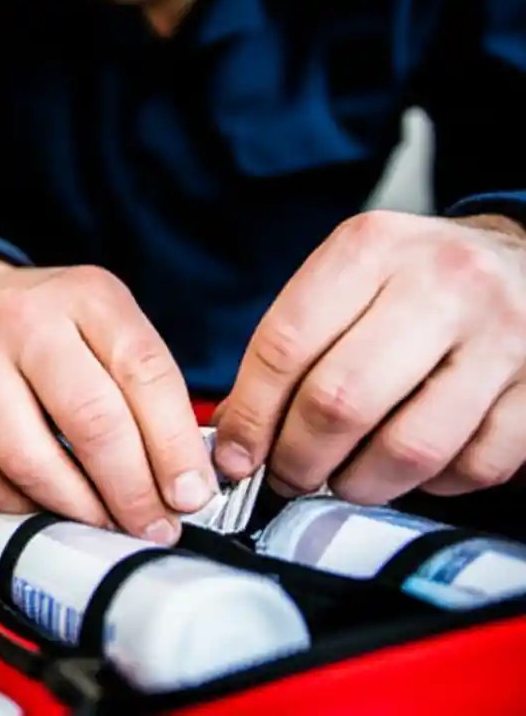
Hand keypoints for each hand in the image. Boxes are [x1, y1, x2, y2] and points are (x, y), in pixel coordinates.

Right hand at [0, 254, 215, 543]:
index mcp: (87, 296)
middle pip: (90, 420)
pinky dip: (24, 507)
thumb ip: (147, 386)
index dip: (174, 445)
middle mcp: (26, 323)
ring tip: (107, 525)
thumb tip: (185, 478)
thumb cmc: (51, 325)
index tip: (191, 495)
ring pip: (30, 459)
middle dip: (132, 490)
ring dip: (78, 509)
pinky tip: (52, 509)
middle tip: (155, 527)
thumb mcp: (108, 324)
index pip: (143, 374)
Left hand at [215, 210, 525, 502]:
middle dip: (299, 459)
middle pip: (341, 401)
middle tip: (288, 476)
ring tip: (344, 479)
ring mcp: (502, 336)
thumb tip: (237, 440)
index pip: (286, 345)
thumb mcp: (347, 280)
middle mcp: (442, 283)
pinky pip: (474, 466)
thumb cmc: (416, 280)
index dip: (250, 415)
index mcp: (373, 248)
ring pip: (409, 446)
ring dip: (361, 483)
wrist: (522, 259)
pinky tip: (413, 468)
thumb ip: (291, 348)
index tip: (235, 455)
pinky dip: (433, 485)